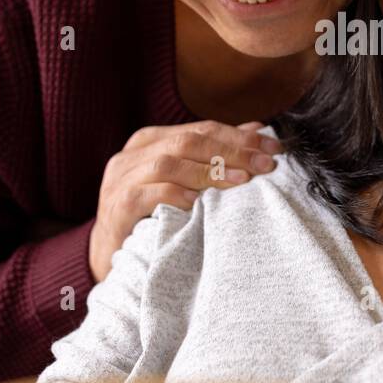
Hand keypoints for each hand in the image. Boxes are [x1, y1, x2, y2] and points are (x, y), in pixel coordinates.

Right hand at [88, 120, 279, 281]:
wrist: (110, 254)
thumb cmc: (151, 214)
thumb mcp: (182, 179)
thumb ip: (213, 154)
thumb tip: (258, 129)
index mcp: (151, 141)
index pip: (201, 129)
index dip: (239, 136)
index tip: (273, 148)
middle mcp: (133, 154)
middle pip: (188, 141)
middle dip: (231, 151)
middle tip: (264, 165)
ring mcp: (121, 179)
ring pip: (168, 163)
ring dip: (208, 171)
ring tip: (240, 181)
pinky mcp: (116, 207)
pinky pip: (147, 194)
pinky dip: (174, 194)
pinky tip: (197, 202)